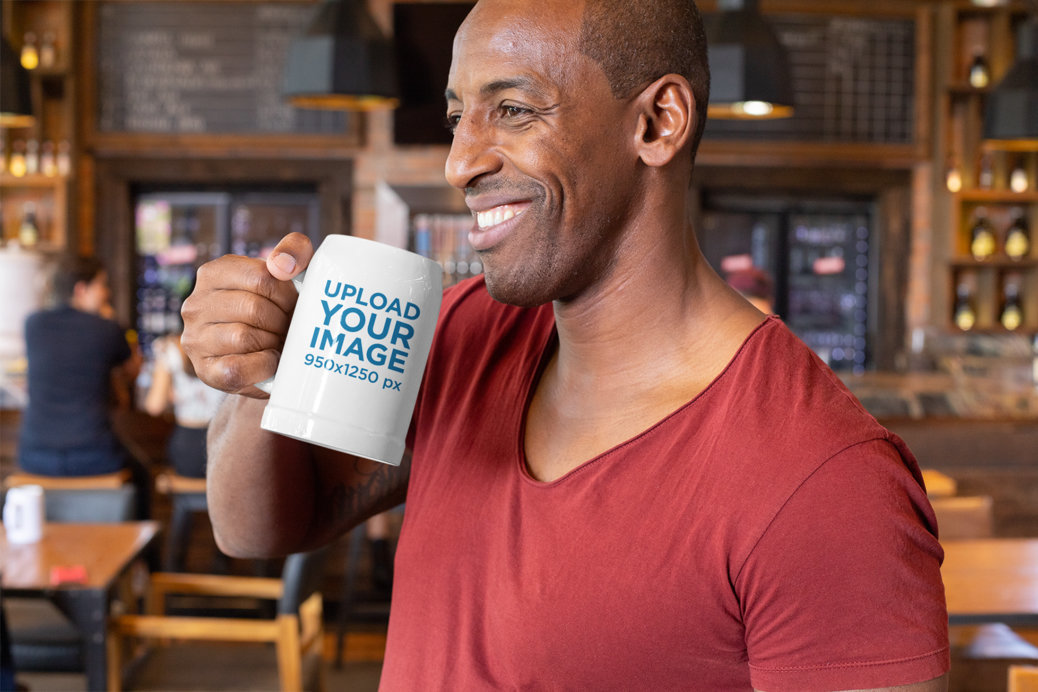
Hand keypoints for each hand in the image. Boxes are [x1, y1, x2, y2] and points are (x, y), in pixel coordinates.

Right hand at [180, 233, 314, 397]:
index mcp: (213, 273)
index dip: (287, 294)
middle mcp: (195, 304)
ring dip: (273, 343)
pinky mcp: (205, 371)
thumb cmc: (278, 310)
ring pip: (244, 337)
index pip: (261, 277)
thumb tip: (283, 265)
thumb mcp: (288, 273)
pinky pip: (237, 369)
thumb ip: (294, 251)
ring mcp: (195, 339)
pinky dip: (263, 366)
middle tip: (288, 327)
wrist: (267, 359)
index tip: (292, 304)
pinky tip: (271, 361)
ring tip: (278, 342)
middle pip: (254, 308)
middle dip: (281, 320)